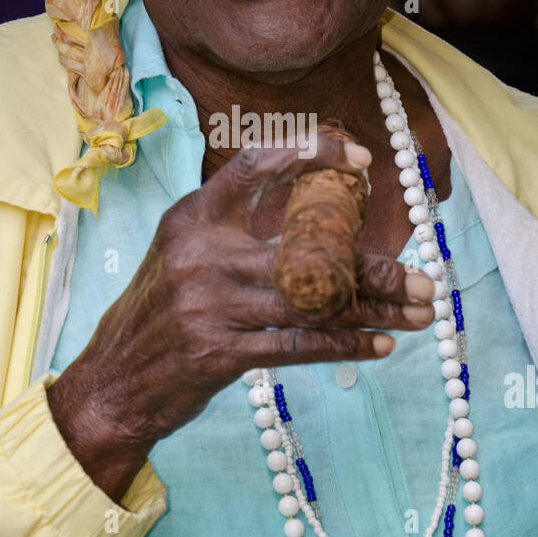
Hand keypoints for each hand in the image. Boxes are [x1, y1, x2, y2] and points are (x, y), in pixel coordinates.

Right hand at [47, 134, 434, 500]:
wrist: (112, 381)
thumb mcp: (180, 252)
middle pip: (307, 251)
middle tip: (426, 278)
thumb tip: (320, 217)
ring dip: (374, 310)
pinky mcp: (219, 353)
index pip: (257, 165)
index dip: (313, 154)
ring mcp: (209, 305)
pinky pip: (297, 346)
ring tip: (419, 311)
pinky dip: (344, 346)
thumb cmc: (158, 313)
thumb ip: (234, 227)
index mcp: (192, 217)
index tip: (364, 162)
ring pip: (312, 302)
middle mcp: (201, 254)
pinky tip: (380, 346)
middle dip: (375, 267)